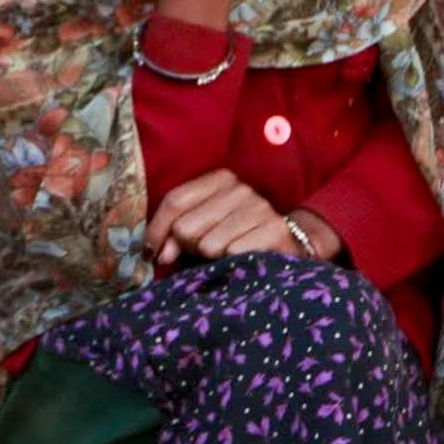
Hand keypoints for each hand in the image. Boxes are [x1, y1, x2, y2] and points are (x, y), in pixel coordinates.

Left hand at [145, 169, 306, 267]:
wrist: (290, 246)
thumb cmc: (236, 238)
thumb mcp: (202, 231)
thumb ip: (175, 235)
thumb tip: (160, 252)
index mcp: (220, 180)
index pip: (175, 200)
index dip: (158, 230)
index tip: (153, 251)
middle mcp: (240, 189)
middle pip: (186, 226)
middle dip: (188, 248)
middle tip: (203, 253)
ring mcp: (260, 208)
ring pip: (208, 244)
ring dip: (211, 259)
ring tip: (225, 256)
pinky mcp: (276, 230)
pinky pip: (234, 253)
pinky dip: (232, 263)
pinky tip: (242, 261)